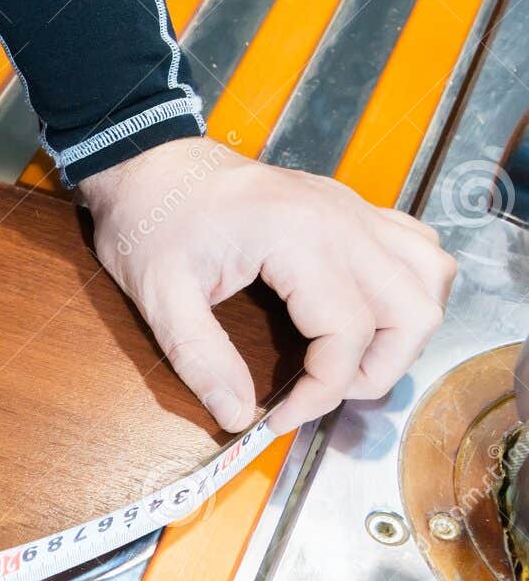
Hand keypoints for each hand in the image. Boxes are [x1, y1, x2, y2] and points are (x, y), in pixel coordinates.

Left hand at [78, 136, 455, 434]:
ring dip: (404, 330)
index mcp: (298, 236)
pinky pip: (413, 249)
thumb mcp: (159, 294)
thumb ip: (200, 358)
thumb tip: (236, 415)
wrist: (150, 162)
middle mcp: (341, 218)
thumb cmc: (150, 219)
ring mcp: (352, 208)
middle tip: (322, 389)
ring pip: (429, 277)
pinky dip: (405, 289)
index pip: (348, 334)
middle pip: (412, 311)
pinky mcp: (350, 207)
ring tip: (348, 357)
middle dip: (377, 369)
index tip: (280, 417)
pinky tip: (363, 312)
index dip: (322, 392)